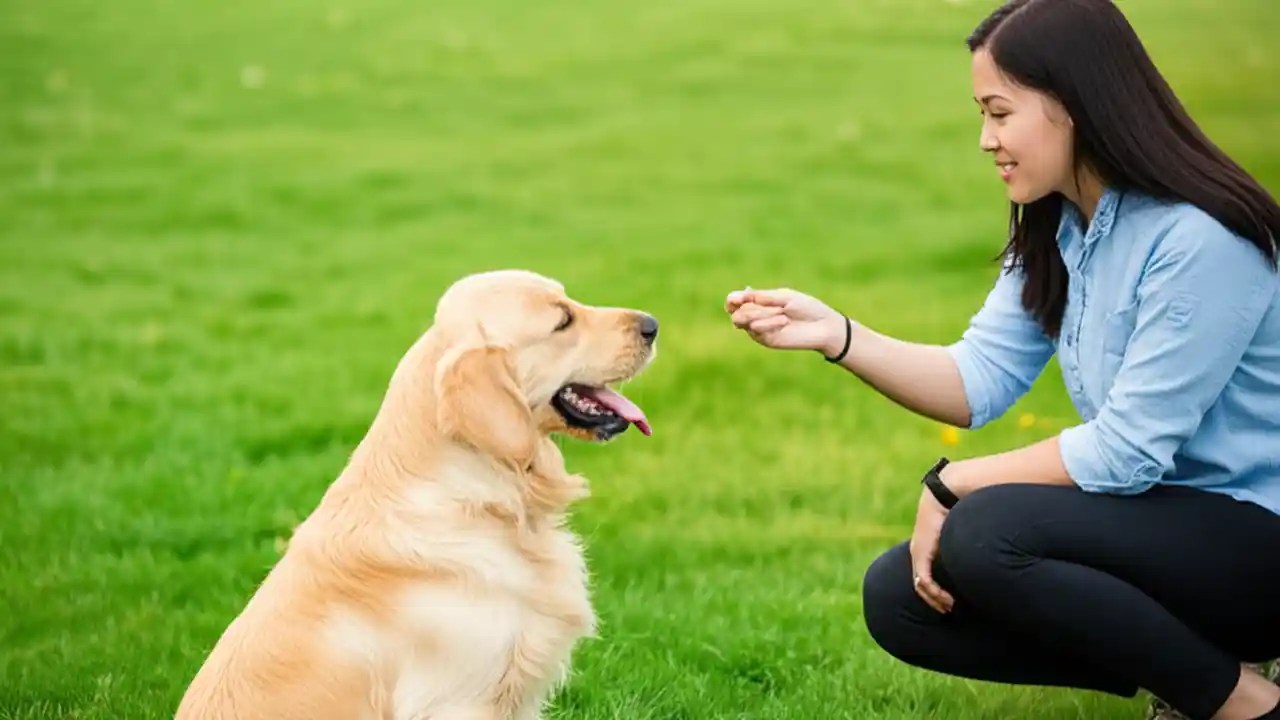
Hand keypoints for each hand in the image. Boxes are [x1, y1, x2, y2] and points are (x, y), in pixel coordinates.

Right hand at [724, 287, 848, 355]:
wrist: (822, 326)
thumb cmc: (806, 308)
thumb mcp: (783, 297)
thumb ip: (759, 297)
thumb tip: (734, 296)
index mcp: (759, 302)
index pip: (733, 302)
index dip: (733, 300)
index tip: (739, 298)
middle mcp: (756, 316)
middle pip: (736, 313)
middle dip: (750, 308)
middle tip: (775, 307)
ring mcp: (759, 330)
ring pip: (741, 322)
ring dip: (759, 315)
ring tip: (782, 315)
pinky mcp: (766, 340)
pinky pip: (755, 331)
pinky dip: (767, 324)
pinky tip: (784, 322)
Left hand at [909, 489, 954, 613]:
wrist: (944, 495)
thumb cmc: (958, 509)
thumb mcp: (960, 532)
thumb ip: (965, 545)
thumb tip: (983, 551)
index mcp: (926, 547)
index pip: (925, 576)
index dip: (936, 592)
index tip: (951, 602)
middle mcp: (918, 551)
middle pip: (921, 585)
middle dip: (934, 600)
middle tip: (949, 611)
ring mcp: (918, 553)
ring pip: (921, 586)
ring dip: (935, 599)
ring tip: (949, 607)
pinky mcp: (921, 553)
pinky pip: (924, 580)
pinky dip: (934, 592)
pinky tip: (947, 599)